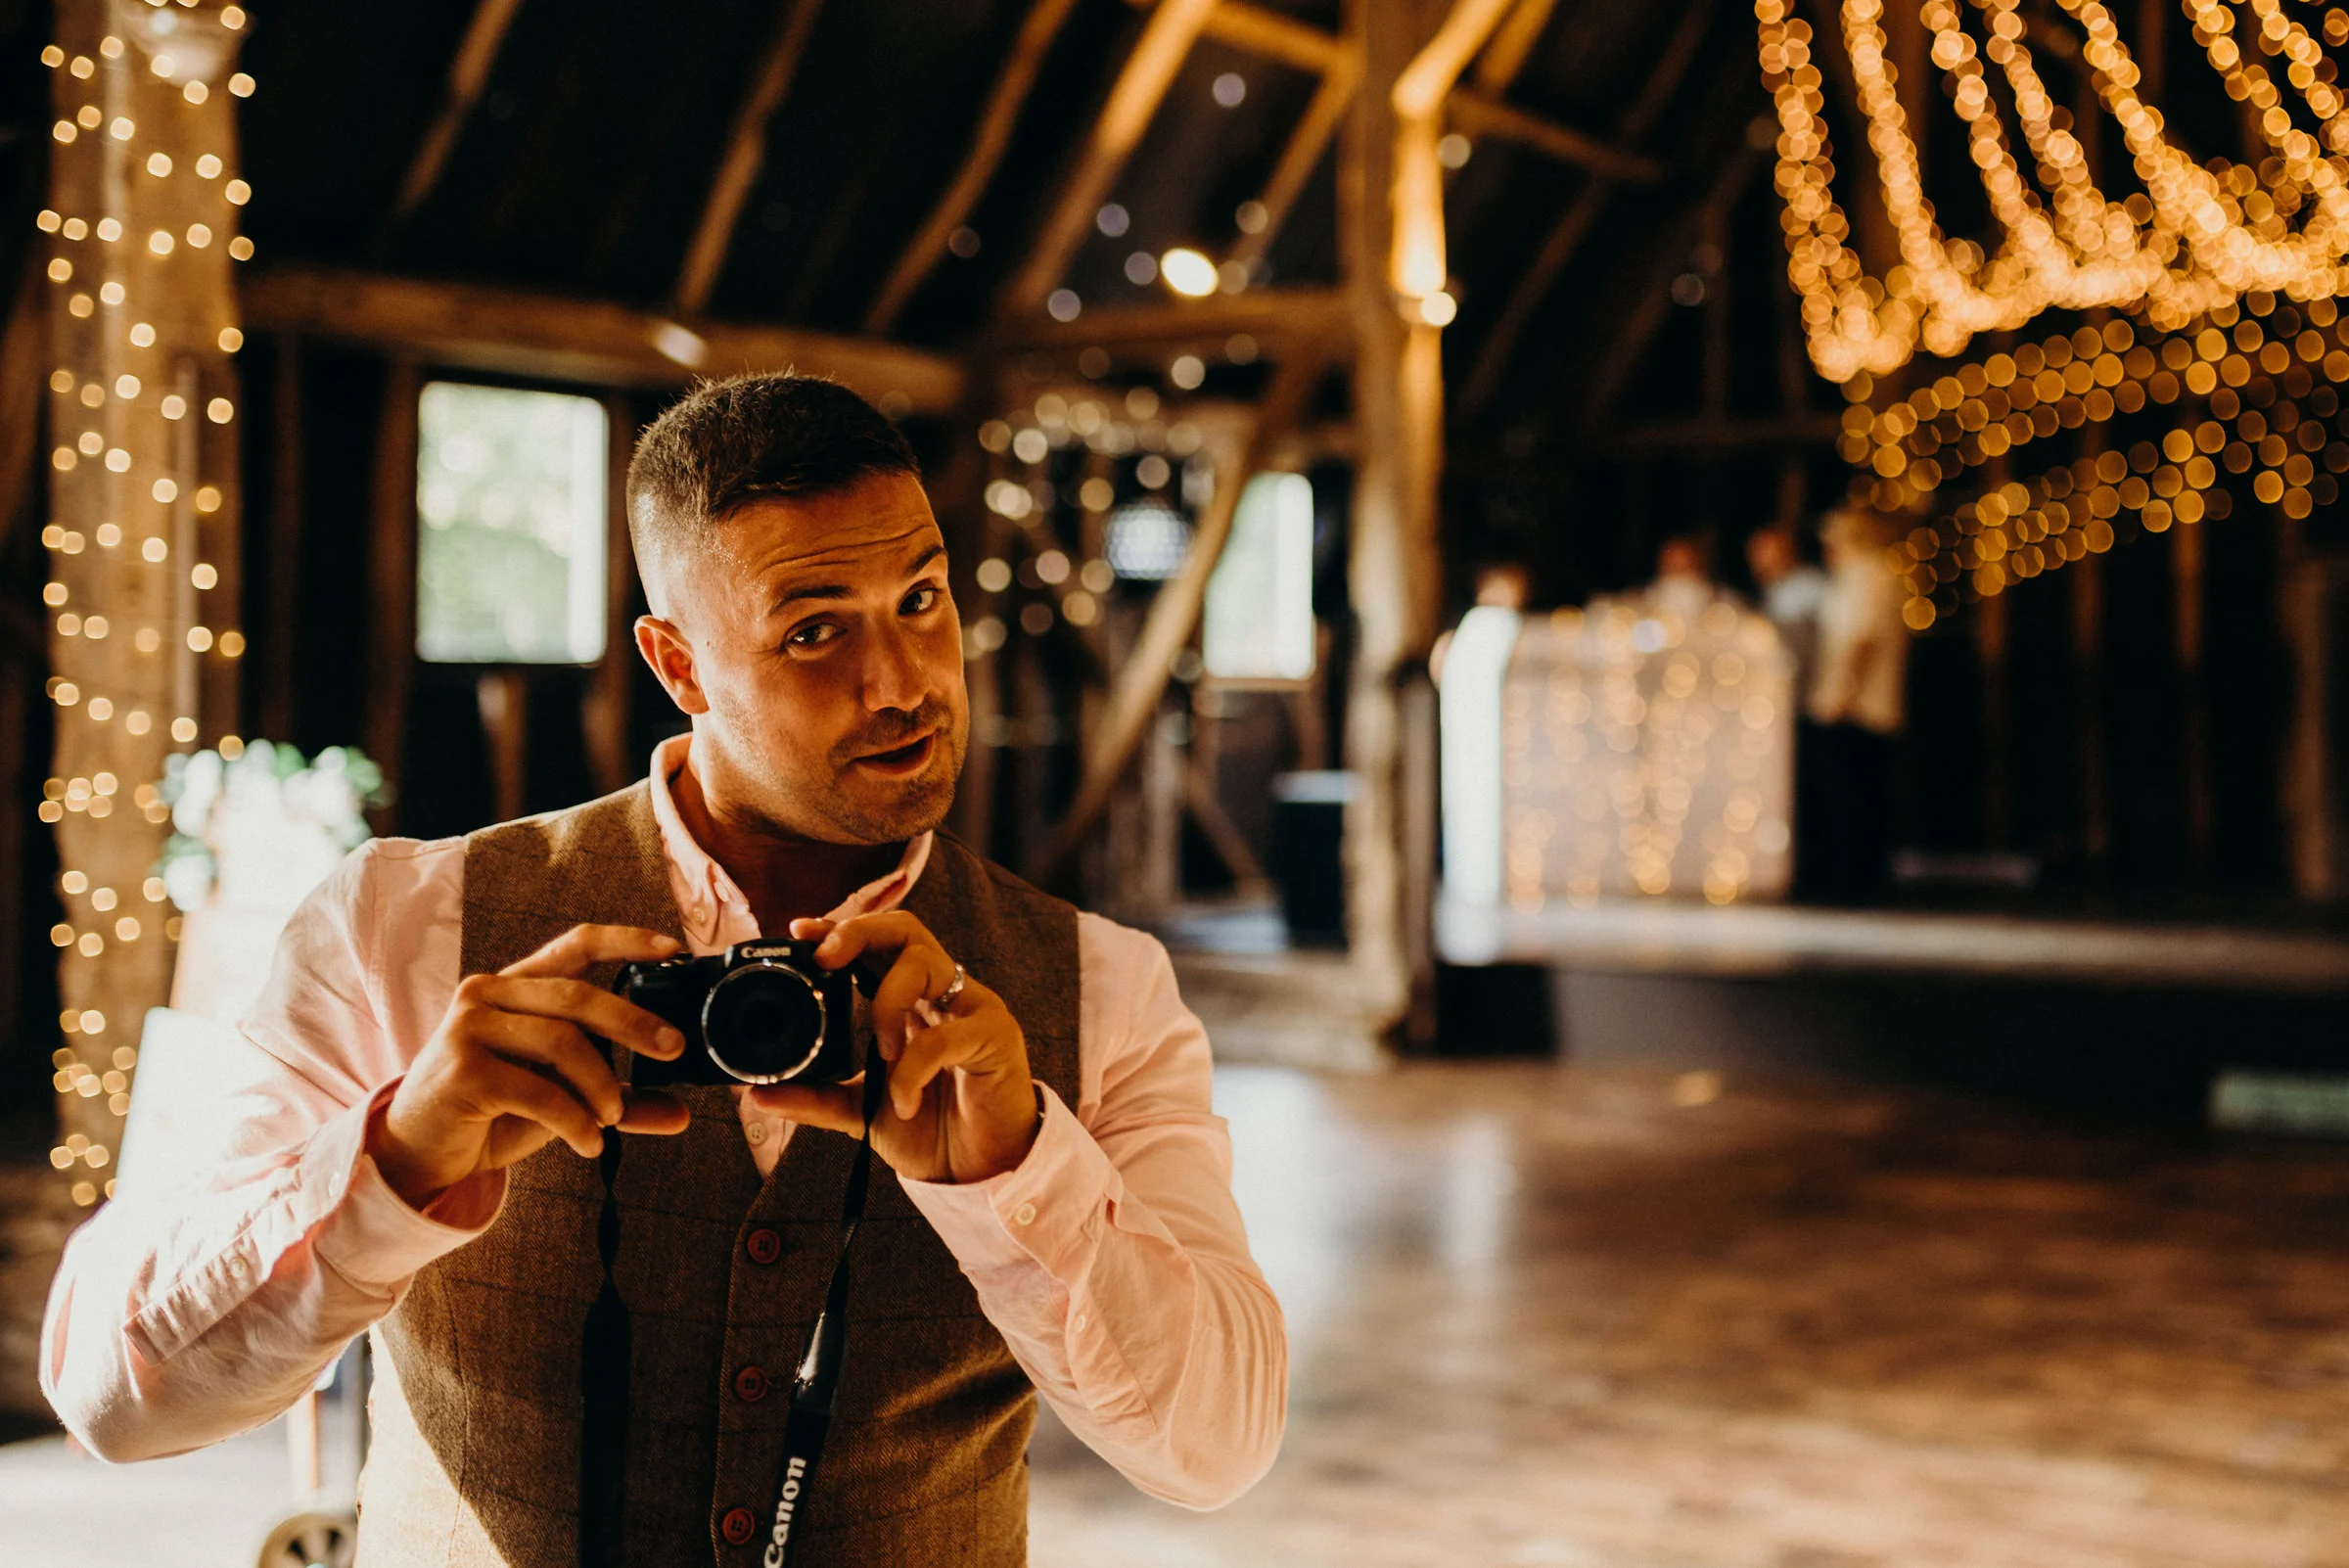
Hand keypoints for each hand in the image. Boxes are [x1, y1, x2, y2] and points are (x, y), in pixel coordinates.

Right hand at [368, 925, 694, 1209]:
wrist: (420, 1153)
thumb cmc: (492, 1114)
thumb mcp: (562, 1099)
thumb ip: (617, 1099)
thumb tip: (682, 1113)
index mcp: (515, 986)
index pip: (575, 944)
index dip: (626, 940)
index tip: (673, 948)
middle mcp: (488, 994)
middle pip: (577, 996)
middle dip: (633, 1022)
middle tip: (673, 1049)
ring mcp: (469, 1029)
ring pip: (561, 1042)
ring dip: (602, 1084)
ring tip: (613, 1117)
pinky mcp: (462, 1071)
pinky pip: (539, 1091)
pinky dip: (575, 1120)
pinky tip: (589, 1143)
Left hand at [749, 911, 1040, 1184]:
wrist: (980, 1174)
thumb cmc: (931, 1132)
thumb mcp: (861, 1112)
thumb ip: (816, 1099)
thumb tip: (757, 1094)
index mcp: (910, 1000)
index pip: (875, 945)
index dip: (839, 930)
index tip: (800, 930)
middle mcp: (942, 993)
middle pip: (904, 928)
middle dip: (859, 931)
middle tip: (826, 958)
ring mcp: (972, 1008)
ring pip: (924, 962)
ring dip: (888, 1003)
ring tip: (882, 1053)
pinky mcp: (996, 1036)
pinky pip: (945, 1035)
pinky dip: (913, 1069)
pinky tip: (904, 1103)